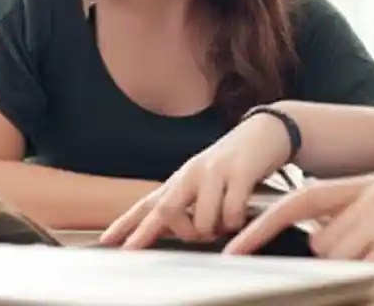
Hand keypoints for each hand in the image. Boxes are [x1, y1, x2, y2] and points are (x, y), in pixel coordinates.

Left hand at [100, 110, 293, 248]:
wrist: (265, 131)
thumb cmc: (233, 163)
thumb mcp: (203, 181)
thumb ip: (185, 205)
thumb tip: (168, 232)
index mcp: (180, 179)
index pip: (147, 205)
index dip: (126, 226)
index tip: (108, 242)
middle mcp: (191, 174)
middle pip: (167, 211)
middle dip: (180, 232)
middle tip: (196, 235)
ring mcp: (214, 172)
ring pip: (202, 220)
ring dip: (214, 230)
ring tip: (226, 223)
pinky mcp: (240, 173)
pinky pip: (231, 212)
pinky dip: (235, 223)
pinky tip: (240, 217)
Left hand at [226, 175, 373, 281]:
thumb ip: (361, 219)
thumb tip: (321, 238)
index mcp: (371, 183)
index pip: (303, 200)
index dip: (265, 224)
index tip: (235, 247)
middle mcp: (373, 192)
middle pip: (319, 237)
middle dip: (338, 256)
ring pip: (337, 255)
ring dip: (363, 265)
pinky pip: (362, 268)